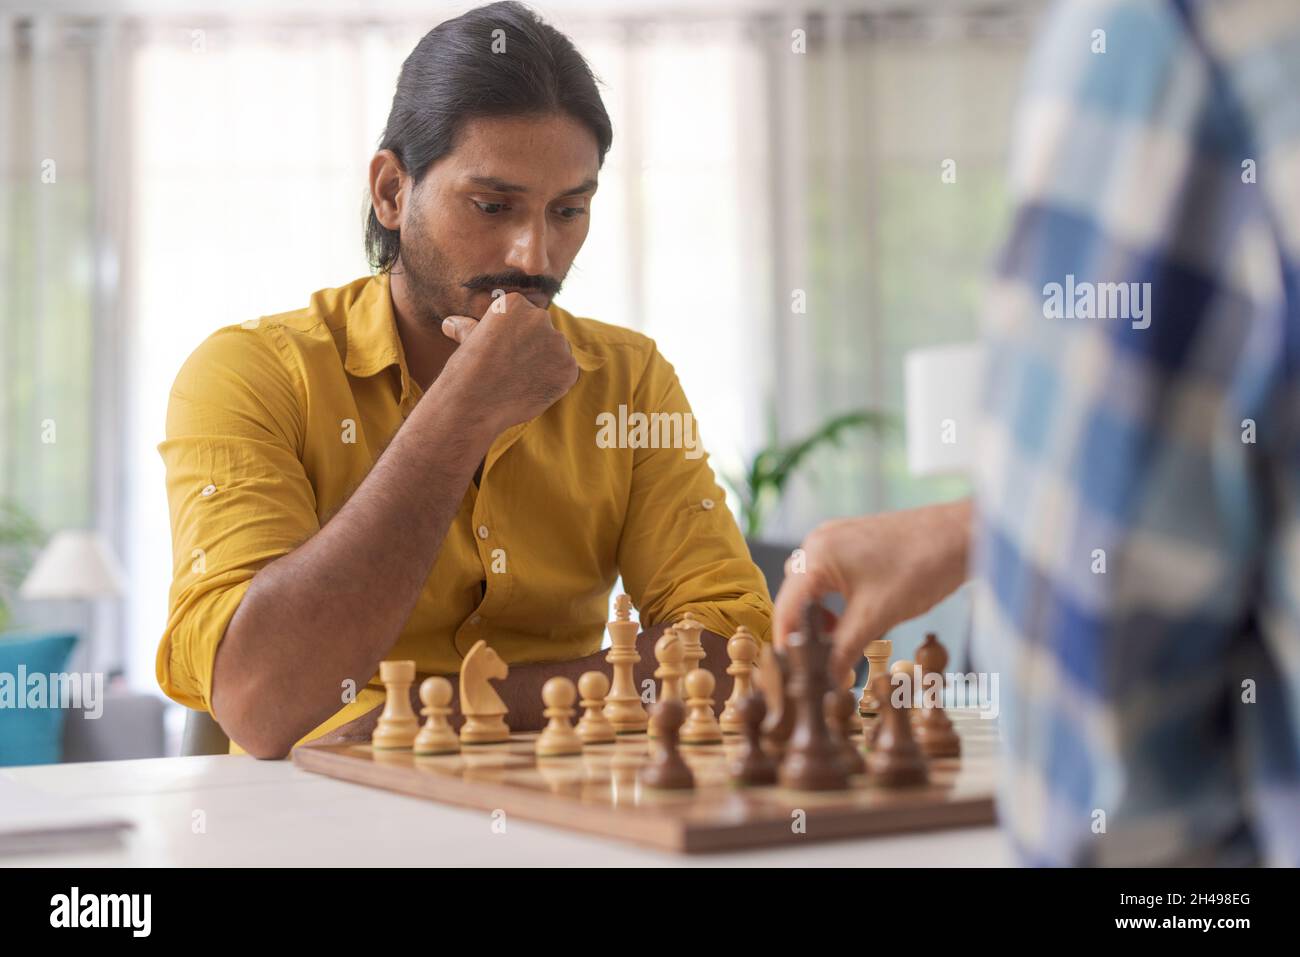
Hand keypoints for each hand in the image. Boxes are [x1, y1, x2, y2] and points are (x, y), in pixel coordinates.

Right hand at [440, 292, 578, 432]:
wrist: (473, 402)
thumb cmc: (465, 371)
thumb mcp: (466, 341)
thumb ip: (469, 328)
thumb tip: (451, 323)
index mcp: (515, 303)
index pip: (526, 317)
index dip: (515, 338)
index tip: (502, 353)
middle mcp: (541, 317)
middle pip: (544, 331)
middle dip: (533, 349)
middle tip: (512, 370)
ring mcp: (558, 343)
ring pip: (557, 352)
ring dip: (546, 365)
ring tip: (521, 381)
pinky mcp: (569, 368)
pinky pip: (567, 373)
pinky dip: (554, 382)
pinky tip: (533, 390)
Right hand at [772, 499, 972, 675]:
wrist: (960, 535)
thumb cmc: (922, 565)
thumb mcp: (877, 616)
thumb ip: (844, 649)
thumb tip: (827, 680)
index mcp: (817, 556)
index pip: (786, 608)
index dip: (786, 643)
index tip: (792, 674)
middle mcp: (818, 542)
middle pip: (795, 597)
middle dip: (804, 631)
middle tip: (816, 666)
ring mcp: (835, 539)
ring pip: (812, 588)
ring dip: (820, 618)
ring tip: (836, 644)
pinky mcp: (852, 543)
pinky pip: (829, 577)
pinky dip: (834, 602)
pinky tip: (850, 619)